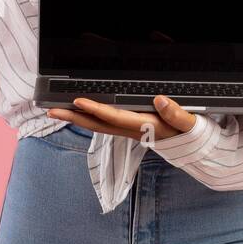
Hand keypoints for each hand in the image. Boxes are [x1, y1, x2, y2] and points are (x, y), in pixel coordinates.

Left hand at [48, 96, 196, 142]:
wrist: (191, 144)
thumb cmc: (189, 131)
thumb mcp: (188, 122)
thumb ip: (175, 113)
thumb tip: (160, 99)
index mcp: (143, 126)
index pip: (114, 117)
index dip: (95, 109)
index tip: (78, 100)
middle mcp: (131, 130)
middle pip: (97, 124)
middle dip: (74, 117)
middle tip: (51, 110)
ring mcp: (127, 130)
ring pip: (97, 124)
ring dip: (76, 117)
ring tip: (56, 110)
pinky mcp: (128, 127)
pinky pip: (103, 123)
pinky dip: (88, 117)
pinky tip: (78, 111)